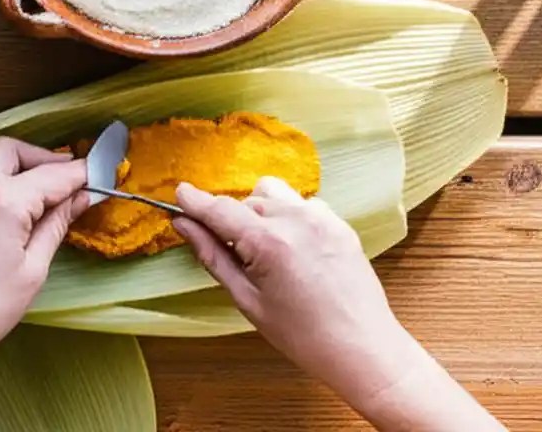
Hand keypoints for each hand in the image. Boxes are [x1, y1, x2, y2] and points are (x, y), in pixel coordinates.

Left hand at [0, 137, 89, 382]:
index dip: (79, 174)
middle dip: (43, 158)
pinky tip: (10, 211)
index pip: (52, 175)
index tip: (99, 175)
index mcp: (3, 199)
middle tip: (67, 180)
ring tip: (41, 197)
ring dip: (17, 170)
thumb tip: (80, 199)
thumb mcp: (33, 269)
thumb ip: (56, 225)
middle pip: (13, 151)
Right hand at [175, 179, 502, 430]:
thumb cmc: (302, 335)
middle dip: (231, 220)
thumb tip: (184, 226)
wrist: (363, 348)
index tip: (178, 193)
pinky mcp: (339, 223)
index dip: (195, 200)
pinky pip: (301, 205)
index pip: (220, 209)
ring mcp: (321, 218)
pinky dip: (289, 217)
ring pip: (273, 194)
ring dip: (259, 211)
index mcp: (268, 243)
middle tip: (232, 253)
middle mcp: (295, 220)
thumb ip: (213, 256)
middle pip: (245, 201)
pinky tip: (294, 249)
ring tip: (264, 247)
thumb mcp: (247, 300)